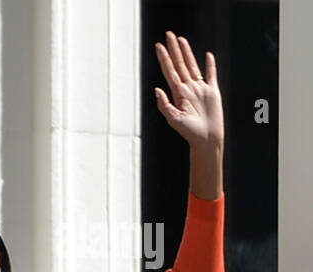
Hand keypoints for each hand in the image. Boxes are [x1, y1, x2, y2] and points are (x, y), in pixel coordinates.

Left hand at [154, 31, 223, 150]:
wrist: (207, 138)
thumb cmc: (189, 132)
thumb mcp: (173, 119)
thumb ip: (164, 105)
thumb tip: (157, 89)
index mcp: (178, 93)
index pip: (169, 71)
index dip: (164, 58)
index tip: (158, 46)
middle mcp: (188, 88)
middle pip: (180, 64)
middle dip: (174, 49)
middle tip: (169, 35)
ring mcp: (200, 89)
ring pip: (193, 66)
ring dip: (187, 53)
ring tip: (181, 40)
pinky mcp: (213, 91)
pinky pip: (211, 75)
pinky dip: (210, 65)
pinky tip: (207, 55)